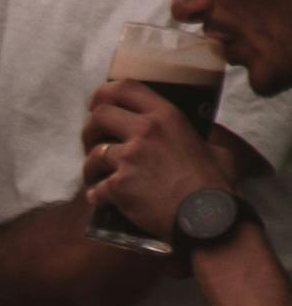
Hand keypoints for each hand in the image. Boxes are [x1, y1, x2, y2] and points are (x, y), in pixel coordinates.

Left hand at [82, 80, 223, 245]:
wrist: (206, 218)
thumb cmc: (215, 186)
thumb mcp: (214, 149)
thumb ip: (200, 138)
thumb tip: (202, 138)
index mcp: (166, 116)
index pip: (125, 88)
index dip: (104, 93)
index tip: (97, 104)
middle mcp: (144, 131)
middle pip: (99, 116)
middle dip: (90, 129)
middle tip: (92, 142)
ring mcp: (129, 158)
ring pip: (93, 155)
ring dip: (90, 167)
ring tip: (96, 176)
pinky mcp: (118, 186)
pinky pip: (95, 189)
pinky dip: (96, 195)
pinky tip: (102, 200)